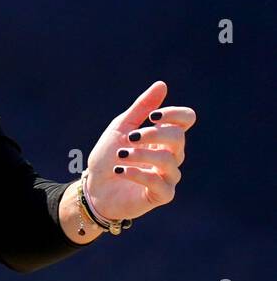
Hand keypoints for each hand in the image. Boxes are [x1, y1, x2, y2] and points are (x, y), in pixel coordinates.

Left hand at [84, 80, 195, 226]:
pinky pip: (160, 183)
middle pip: (178, 137)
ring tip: (120, 155)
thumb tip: (162, 85)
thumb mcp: (121, 128)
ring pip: (169, 160)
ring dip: (141, 154)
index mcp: (163, 137)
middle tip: (130, 138)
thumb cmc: (108, 157)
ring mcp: (168, 176)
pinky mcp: (161, 195)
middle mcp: (171, 155)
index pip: (186, 120)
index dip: (175, 114)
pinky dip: (138, 174)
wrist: (93, 187)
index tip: (152, 116)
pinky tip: (120, 170)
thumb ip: (141, 108)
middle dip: (153, 134)